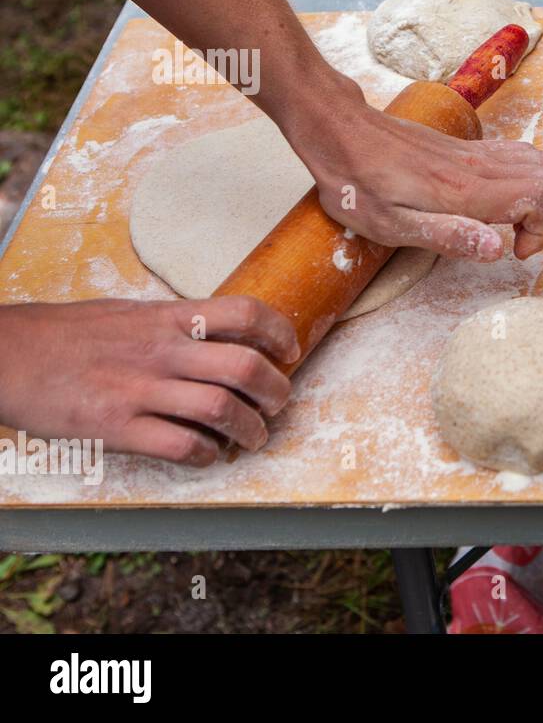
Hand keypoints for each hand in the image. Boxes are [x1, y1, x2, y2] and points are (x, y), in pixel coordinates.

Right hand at [0, 297, 299, 464]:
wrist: (4, 354)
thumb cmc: (64, 333)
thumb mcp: (127, 312)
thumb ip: (171, 323)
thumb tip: (214, 331)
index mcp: (166, 317)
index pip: (243, 312)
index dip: (279, 332)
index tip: (289, 350)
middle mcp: (160, 350)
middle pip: (245, 367)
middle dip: (276, 391)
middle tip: (279, 403)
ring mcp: (139, 389)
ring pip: (221, 410)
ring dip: (250, 430)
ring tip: (254, 437)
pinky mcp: (116, 426)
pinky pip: (180, 446)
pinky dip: (205, 455)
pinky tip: (206, 455)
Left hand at [284, 77, 542, 260]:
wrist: (337, 131)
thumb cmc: (356, 184)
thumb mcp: (390, 225)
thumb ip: (449, 236)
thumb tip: (499, 249)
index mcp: (463, 190)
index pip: (540, 197)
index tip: (515, 251)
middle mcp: (478, 166)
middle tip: (522, 243)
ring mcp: (475, 153)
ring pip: (542, 165)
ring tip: (515, 226)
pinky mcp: (467, 147)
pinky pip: (520, 155)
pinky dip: (529, 180)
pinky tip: (501, 202)